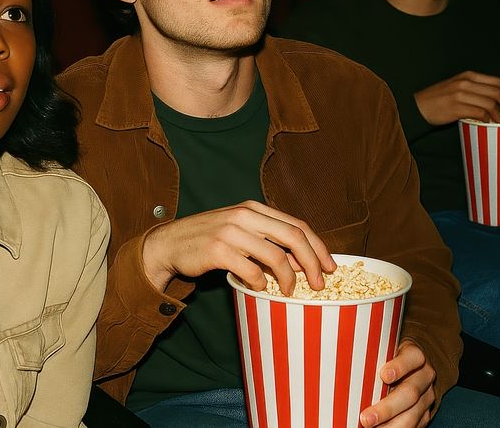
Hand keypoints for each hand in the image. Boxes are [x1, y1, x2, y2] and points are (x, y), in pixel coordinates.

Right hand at [141, 200, 335, 294]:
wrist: (170, 244)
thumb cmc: (208, 239)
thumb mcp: (240, 230)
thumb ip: (267, 239)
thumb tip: (302, 261)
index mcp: (253, 208)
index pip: (296, 224)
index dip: (318, 246)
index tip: (329, 267)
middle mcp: (244, 215)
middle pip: (293, 236)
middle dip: (312, 262)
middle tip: (319, 284)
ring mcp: (230, 231)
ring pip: (276, 256)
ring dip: (288, 279)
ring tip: (289, 292)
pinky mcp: (218, 250)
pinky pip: (251, 271)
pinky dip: (261, 284)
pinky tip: (259, 289)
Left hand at [360, 339, 435, 426]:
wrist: (415, 366)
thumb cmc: (391, 355)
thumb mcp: (384, 348)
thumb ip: (372, 356)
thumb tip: (341, 364)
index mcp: (415, 356)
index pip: (413, 357)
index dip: (400, 366)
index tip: (384, 375)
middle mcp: (425, 376)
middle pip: (410, 393)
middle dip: (387, 408)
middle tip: (366, 418)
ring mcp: (427, 396)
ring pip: (413, 413)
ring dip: (391, 425)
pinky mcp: (426, 412)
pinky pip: (415, 425)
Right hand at [414, 71, 499, 125]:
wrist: (417, 107)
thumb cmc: (437, 99)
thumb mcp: (455, 86)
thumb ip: (473, 88)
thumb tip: (494, 100)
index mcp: (467, 76)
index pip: (497, 81)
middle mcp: (465, 83)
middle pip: (496, 92)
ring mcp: (460, 95)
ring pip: (490, 103)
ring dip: (498, 114)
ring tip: (498, 120)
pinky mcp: (456, 108)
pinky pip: (480, 113)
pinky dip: (487, 118)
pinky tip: (486, 121)